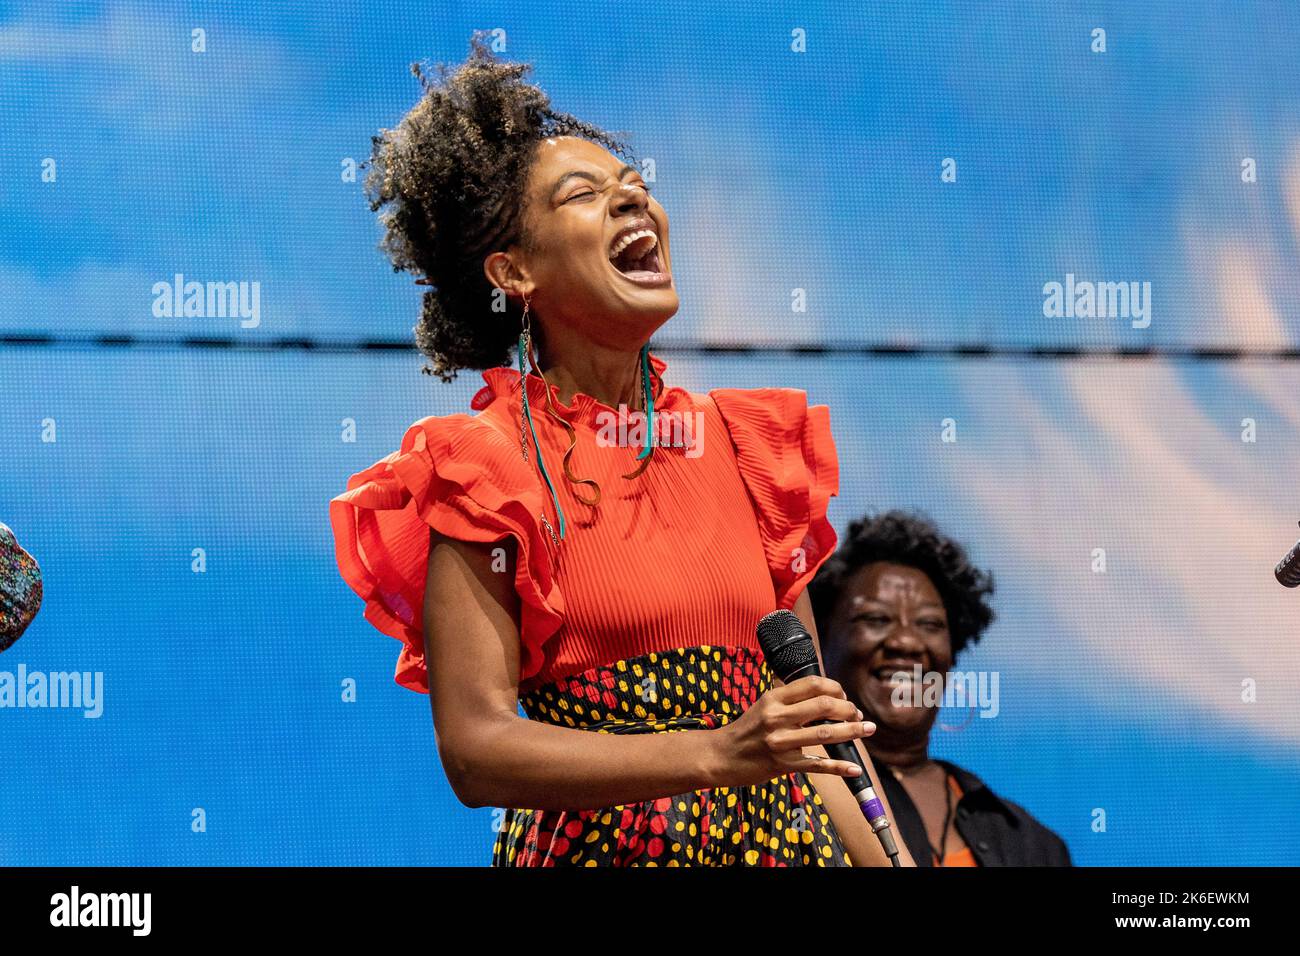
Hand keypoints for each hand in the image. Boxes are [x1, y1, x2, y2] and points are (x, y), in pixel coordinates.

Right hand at [710, 676, 875, 787]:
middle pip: (824, 705)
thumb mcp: (763, 706)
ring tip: (867, 729)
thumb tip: (822, 696)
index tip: (844, 696)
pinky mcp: (782, 764)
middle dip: (849, 709)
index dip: (836, 688)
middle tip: (858, 715)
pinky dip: (839, 767)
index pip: (813, 684)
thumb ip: (789, 700)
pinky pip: (818, 765)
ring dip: (852, 731)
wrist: (720, 756)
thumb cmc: (744, 731)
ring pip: (826, 733)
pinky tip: (854, 768)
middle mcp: (777, 717)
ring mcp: (780, 741)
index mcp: (774, 698)